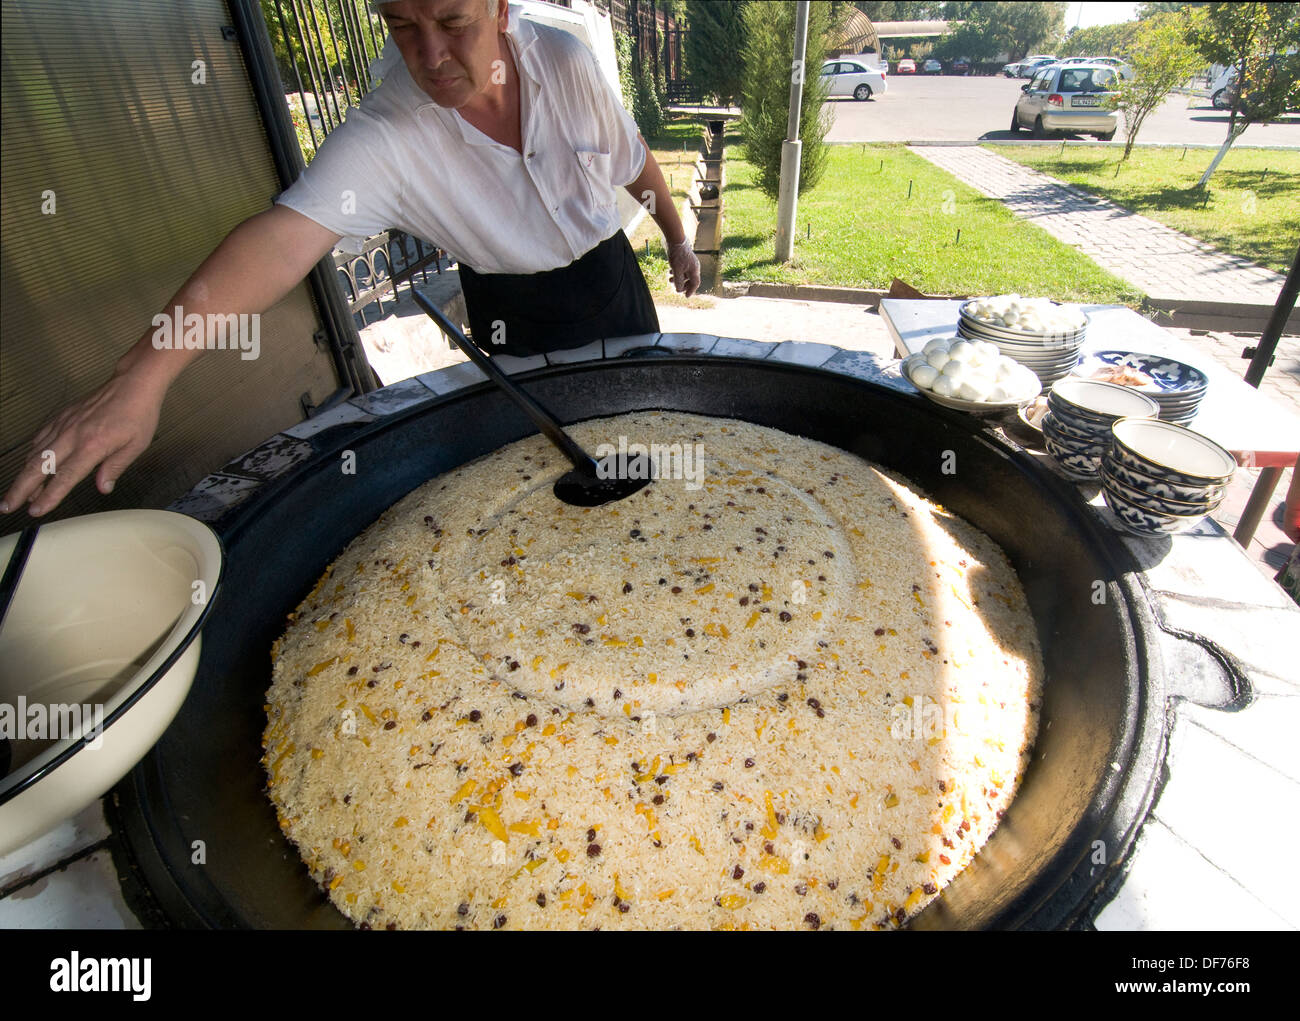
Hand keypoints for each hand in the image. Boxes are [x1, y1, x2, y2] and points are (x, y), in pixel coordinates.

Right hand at [1, 368, 165, 516]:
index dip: (48, 496)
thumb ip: (115, 468)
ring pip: (34, 453)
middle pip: (38, 466)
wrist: (132, 384)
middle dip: (20, 489)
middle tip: (7, 506)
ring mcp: (64, 425)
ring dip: (24, 475)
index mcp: (92, 446)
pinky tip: (30, 465)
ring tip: (19, 494)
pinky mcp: (61, 417)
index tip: (36, 511)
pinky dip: (31, 454)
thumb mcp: (136, 446)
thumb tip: (102, 488)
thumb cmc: (138, 415)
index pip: (64, 477)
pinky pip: (40, 438)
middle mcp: (72, 435)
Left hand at [667, 238, 699, 297]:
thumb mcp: (677, 270)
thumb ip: (679, 281)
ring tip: (669, 280)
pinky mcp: (684, 259)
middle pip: (690, 280)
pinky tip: (670, 271)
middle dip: (682, 285)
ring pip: (685, 274)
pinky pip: (682, 269)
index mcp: (694, 270)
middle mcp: (694, 266)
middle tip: (675, 288)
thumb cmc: (677, 255)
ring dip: (678, 279)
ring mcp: (689, 262)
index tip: (686, 296)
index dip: (691, 291)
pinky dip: (676, 272)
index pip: (695, 284)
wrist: (675, 239)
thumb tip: (679, 290)